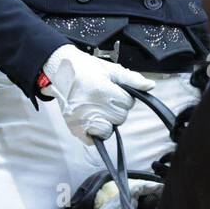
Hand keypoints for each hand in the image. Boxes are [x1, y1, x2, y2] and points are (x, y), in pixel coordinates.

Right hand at [39, 44, 155, 144]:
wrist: (59, 68)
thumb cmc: (85, 68)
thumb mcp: (110, 69)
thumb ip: (132, 79)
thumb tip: (150, 86)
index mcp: (103, 91)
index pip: (128, 103)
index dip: (124, 97)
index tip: (114, 91)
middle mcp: (92, 107)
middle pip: (120, 117)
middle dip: (117, 109)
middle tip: (105, 99)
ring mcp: (81, 119)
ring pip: (108, 130)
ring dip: (107, 122)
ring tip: (98, 109)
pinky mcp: (73, 127)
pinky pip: (92, 140)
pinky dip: (94, 133)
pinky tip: (91, 120)